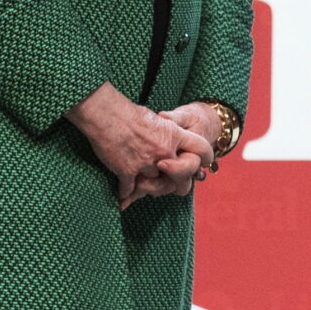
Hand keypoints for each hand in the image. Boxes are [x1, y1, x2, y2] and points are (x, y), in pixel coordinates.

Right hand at [66, 84, 216, 208]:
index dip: (206, 157)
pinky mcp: (128, 172)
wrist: (104, 114)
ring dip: (147, 185)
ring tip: (141, 184)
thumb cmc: (127, 112)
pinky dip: (126, 194)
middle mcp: (165, 151)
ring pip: (155, 185)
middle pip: (181, 176)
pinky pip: (131, 189)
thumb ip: (167, 132)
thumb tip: (171, 138)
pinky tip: (123, 197)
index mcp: (174, 135)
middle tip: (168, 180)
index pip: (201, 148)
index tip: (203, 163)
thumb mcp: (156, 118)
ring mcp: (147, 164)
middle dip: (176, 180)